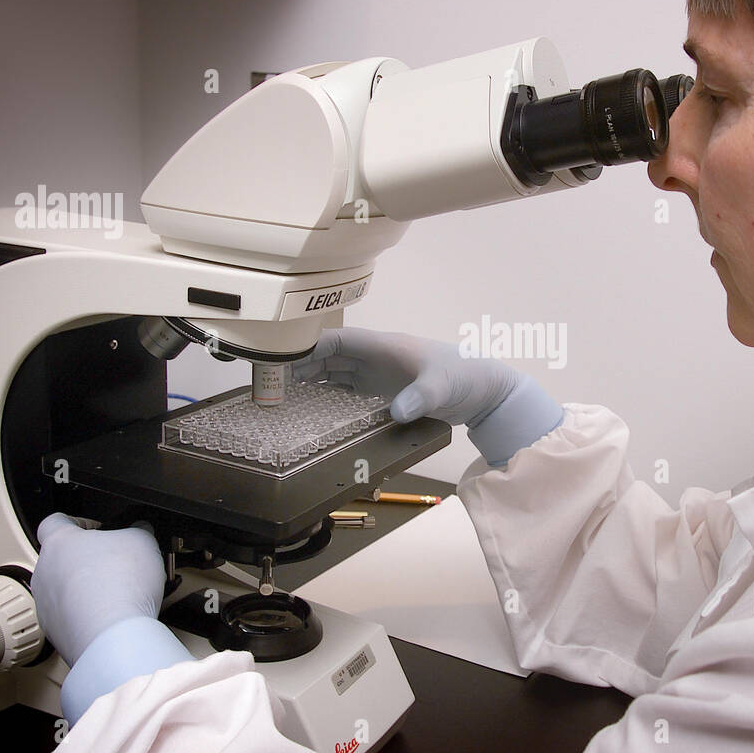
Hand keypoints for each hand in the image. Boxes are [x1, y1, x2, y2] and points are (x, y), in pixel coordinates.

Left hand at [33, 514, 167, 666]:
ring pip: (64, 588)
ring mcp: (46, 604)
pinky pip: (70, 615)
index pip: (55, 521)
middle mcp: (45, 572)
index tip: (98, 529)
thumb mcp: (143, 540)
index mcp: (59, 542)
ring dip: (87, 588)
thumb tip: (142, 530)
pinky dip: (88, 613)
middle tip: (115, 563)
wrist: (114, 636)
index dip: (78, 522)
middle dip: (88, 559)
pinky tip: (113, 615)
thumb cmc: (120, 587)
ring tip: (118, 592)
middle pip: (61, 557)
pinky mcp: (55, 631)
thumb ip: (139, 528)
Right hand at [292, 327, 563, 464]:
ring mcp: (376, 375)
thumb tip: (397, 411)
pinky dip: (325, 397)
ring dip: (307, 381)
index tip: (279, 359)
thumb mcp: (443, 387)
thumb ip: (420, 397)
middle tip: (267, 385)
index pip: (336, 341)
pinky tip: (308, 410)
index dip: (307, 347)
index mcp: (383, 346)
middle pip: (326, 357)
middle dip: (297, 366)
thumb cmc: (465, 377)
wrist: (485, 391)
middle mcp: (374, 358)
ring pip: (332, 373)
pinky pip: (345, 391)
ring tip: (277, 397)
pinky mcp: (382, 392)